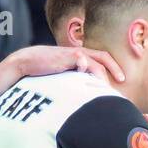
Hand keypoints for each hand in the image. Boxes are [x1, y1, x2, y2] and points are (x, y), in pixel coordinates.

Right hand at [8, 44, 124, 83]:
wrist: (26, 63)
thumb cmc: (45, 72)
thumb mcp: (66, 76)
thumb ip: (78, 80)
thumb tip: (89, 95)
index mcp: (80, 57)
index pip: (101, 59)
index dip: (113, 67)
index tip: (121, 79)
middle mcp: (78, 53)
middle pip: (102, 56)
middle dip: (114, 67)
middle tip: (122, 79)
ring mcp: (71, 54)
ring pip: (94, 61)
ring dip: (102, 75)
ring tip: (105, 87)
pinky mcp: (64, 57)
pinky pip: (81, 60)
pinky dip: (86, 66)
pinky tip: (87, 73)